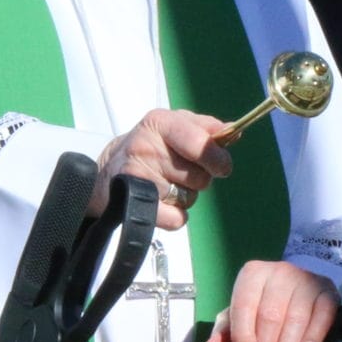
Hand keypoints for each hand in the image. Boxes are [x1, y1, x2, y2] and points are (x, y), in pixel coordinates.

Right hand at [91, 110, 232, 230]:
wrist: (107, 171)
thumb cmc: (150, 146)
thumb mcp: (174, 126)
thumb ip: (205, 127)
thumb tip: (234, 130)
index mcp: (160, 122)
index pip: (200, 143)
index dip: (218, 158)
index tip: (221, 166)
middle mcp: (146, 146)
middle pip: (200, 176)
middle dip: (199, 177)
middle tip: (182, 172)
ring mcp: (138, 175)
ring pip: (189, 197)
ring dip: (185, 195)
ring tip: (165, 183)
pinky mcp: (133, 203)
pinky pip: (175, 219)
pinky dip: (175, 216)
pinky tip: (162, 203)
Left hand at [202, 260, 337, 341]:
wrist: (297, 287)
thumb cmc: (263, 303)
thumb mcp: (239, 317)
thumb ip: (223, 336)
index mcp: (253, 274)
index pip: (245, 305)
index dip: (243, 334)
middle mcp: (279, 272)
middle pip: (271, 315)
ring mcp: (306, 279)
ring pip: (296, 318)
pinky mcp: (327, 290)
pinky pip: (323, 313)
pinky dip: (315, 333)